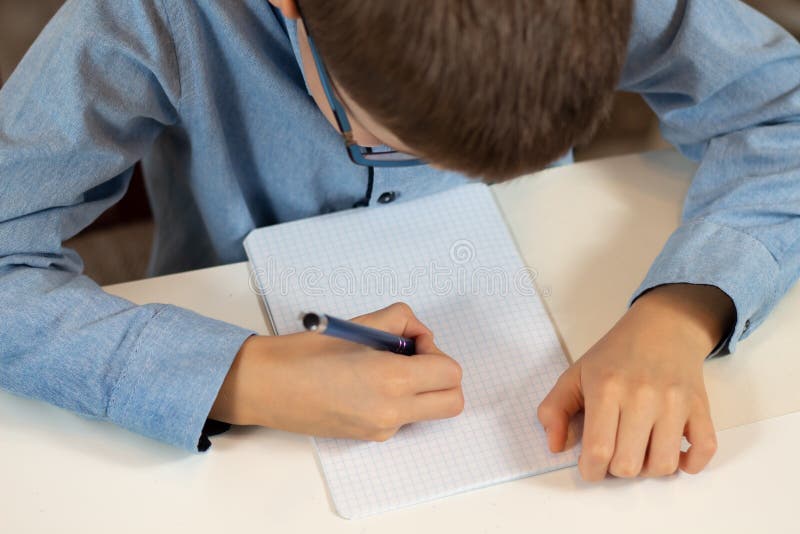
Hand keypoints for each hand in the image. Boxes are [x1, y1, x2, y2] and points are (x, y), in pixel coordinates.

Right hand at [210, 303, 463, 440]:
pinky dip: (398, 398)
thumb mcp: (360, 324)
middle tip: (412, 357)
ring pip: (428, 410)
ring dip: (419, 387)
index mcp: (392, 380)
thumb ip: (400, 322)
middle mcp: (392, 411)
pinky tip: (365, 382)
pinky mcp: (369, 437)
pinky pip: (403, 417)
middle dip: (442, 376)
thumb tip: (417, 332)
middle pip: (452, 402)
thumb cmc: (304, 353)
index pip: (451, 373)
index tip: (412, 341)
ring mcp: (382, 429)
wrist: (266, 386)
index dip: (436, 351)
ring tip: (381, 367)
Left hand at [537, 284, 734, 479]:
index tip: (589, 466)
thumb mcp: (574, 374)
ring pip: (663, 465)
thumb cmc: (614, 355)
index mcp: (606, 388)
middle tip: (614, 453)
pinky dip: (689, 464)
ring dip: (648, 469)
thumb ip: (554, 410)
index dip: (590, 470)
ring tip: (640, 452)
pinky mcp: (700, 407)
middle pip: (629, 465)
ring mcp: (675, 402)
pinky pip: (703, 450)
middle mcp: (642, 396)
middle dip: (616, 470)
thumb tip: (556, 446)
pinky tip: (673, 453)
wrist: (663, 327)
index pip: (598, 450)